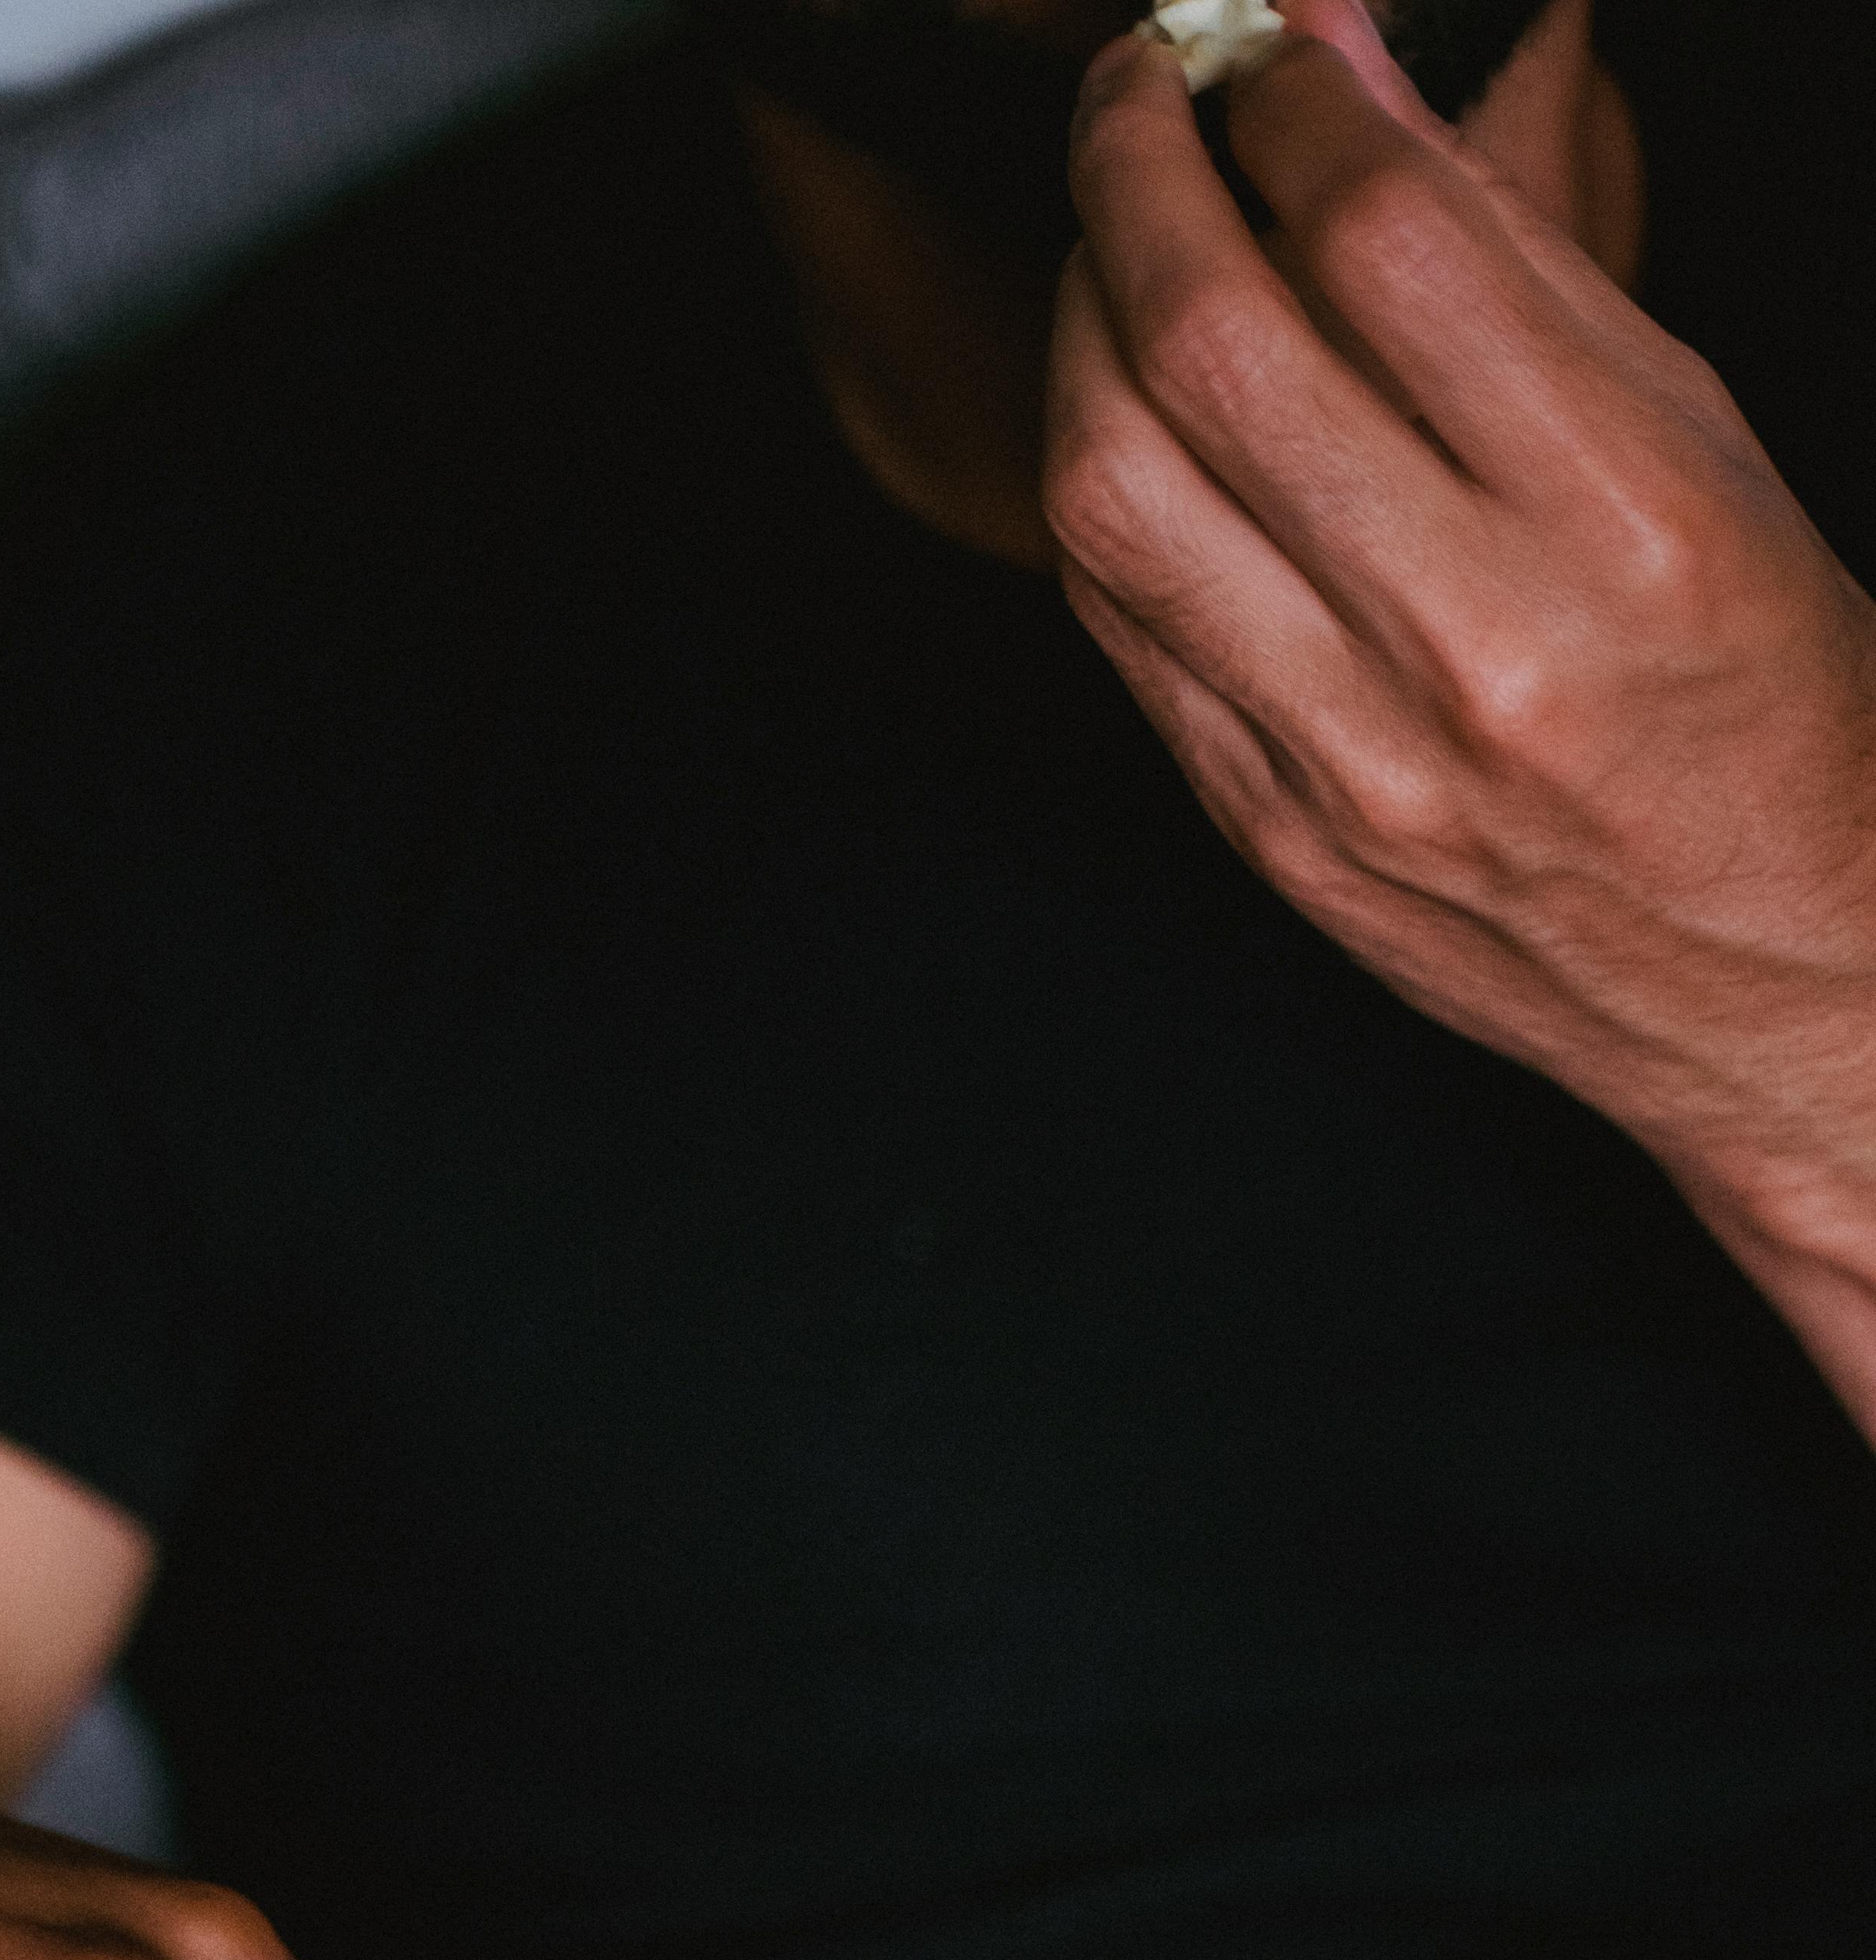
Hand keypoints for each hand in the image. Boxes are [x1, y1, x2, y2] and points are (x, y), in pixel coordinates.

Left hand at [1048, 3, 1875, 1371]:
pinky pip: (1119, 629)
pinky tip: (1122, 411)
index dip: (1291, 104)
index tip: (1264, 47)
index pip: (1388, 242)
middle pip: (1214, 351)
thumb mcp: (1695, 438)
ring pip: (1115, 494)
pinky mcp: (1275, 838)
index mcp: (1623, 523)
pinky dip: (1098, 487)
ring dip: (1079, 326)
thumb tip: (1354, 67)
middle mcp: (1476, 647)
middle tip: (1144, 96)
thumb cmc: (1759, 685)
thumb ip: (1519, 257)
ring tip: (1112, 243)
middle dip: (1140, 174)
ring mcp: (1353, 760)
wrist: (1779, 970)